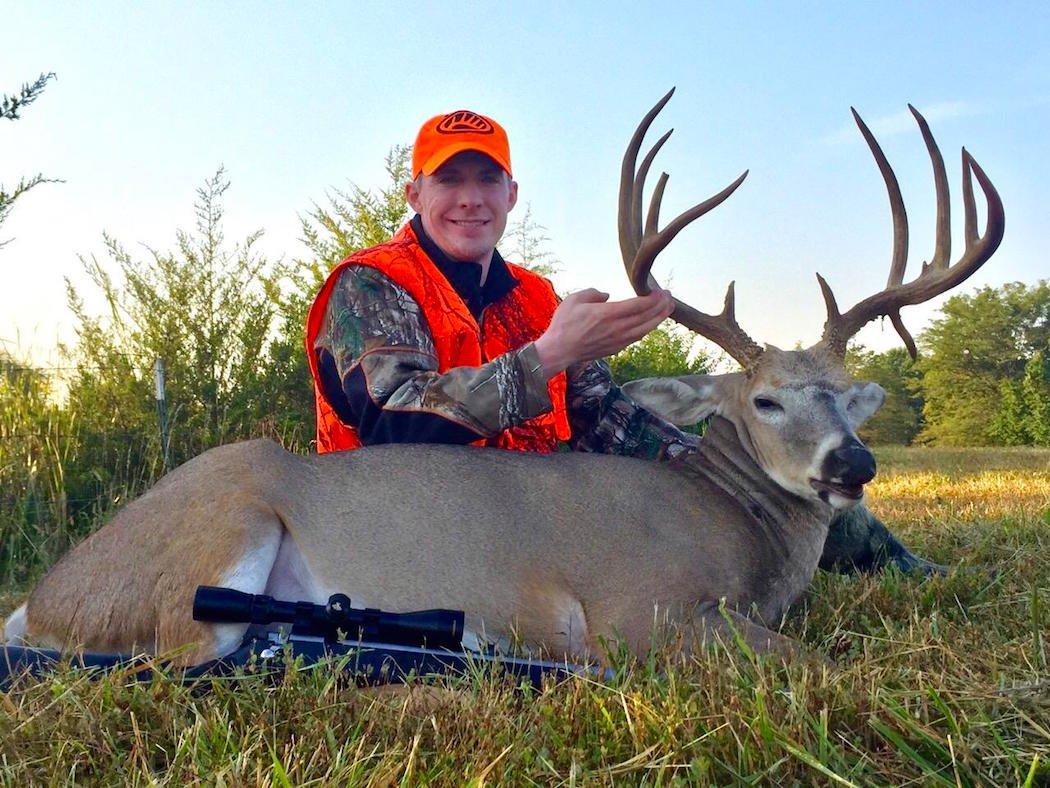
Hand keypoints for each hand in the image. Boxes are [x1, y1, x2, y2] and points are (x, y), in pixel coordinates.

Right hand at [533, 287, 673, 376]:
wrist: (559, 350)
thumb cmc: (564, 323)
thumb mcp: (575, 299)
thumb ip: (594, 293)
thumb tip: (608, 296)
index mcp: (608, 313)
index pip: (639, 305)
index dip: (654, 298)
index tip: (662, 291)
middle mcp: (617, 328)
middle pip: (647, 317)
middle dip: (662, 307)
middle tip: (671, 298)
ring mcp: (618, 340)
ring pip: (645, 329)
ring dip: (658, 319)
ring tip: (668, 310)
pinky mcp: (616, 348)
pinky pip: (636, 337)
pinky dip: (647, 329)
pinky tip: (650, 324)